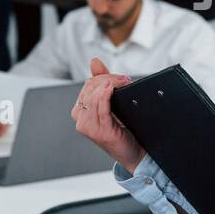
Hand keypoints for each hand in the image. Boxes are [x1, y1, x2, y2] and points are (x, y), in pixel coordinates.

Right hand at [71, 57, 143, 171]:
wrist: (134, 153)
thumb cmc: (123, 129)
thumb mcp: (111, 103)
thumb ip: (102, 81)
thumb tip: (94, 61)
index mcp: (80, 111)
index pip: (88, 84)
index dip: (105, 77)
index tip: (121, 77)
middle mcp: (80, 119)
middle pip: (91, 88)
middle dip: (109, 79)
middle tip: (125, 80)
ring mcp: (88, 127)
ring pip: (95, 95)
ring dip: (111, 85)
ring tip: (125, 83)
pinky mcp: (100, 132)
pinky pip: (101, 108)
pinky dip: (106, 95)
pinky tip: (112, 89)